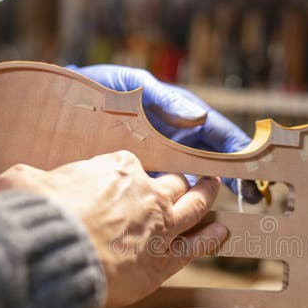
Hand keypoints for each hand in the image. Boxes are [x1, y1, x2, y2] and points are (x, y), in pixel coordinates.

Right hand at [0, 151, 227, 307]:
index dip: (131, 169)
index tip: (131, 174)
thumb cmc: (42, 215)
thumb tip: (16, 179)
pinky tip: (221, 233)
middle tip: (193, 175)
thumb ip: (27, 178)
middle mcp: (146, 192)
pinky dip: (211, 238)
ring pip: (194, 206)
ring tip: (215, 190)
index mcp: (116, 168)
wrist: (62, 254)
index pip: (130, 163)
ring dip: (207, 196)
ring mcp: (161, 226)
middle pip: (171, 182)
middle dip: (181, 178)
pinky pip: (197, 246)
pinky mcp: (165, 261)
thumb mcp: (20, 181)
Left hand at [68, 65, 260, 202]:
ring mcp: (155, 156)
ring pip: (190, 178)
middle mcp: (171, 136)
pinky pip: (162, 191)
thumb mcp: (129, 85)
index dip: (237, 147)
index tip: (255, 164)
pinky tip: (185, 223)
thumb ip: (161, 97)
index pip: (215, 131)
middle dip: (233, 176)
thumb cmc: (94, 87)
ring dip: (208, 194)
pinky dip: (176, 205)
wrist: (52, 105)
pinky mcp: (135, 174)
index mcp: (176, 113)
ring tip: (225, 214)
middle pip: (211, 158)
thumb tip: (196, 116)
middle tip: (252, 197)